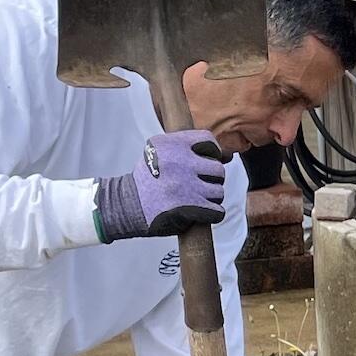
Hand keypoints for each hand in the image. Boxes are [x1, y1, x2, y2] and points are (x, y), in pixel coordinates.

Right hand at [94, 130, 226, 241]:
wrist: (126, 206)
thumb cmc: (149, 179)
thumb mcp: (160, 153)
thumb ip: (191, 150)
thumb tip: (230, 155)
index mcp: (171, 143)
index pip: (208, 140)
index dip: (212, 153)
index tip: (204, 163)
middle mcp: (179, 161)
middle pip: (218, 169)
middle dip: (211, 180)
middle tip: (197, 186)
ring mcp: (184, 185)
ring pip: (218, 191)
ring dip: (211, 198)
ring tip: (194, 200)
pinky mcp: (188, 207)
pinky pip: (217, 211)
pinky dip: (212, 215)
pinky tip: (200, 214)